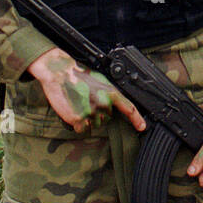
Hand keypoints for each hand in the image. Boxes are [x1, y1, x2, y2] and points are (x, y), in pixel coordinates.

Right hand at [28, 47, 145, 134]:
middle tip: (86, 102)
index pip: (129, 108)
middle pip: (106, 120)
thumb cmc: (78, 76)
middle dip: (97, 115)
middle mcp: (104, 103)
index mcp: (111, 92)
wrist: (60, 72)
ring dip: (87, 120)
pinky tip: (72, 111)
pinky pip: (81, 129)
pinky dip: (77, 124)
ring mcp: (91, 112)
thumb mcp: (99, 82)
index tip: (142, 127)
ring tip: (78, 104)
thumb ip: (107, 94)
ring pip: (94, 126)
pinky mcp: (78, 119)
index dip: (137, 119)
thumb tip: (111, 105)